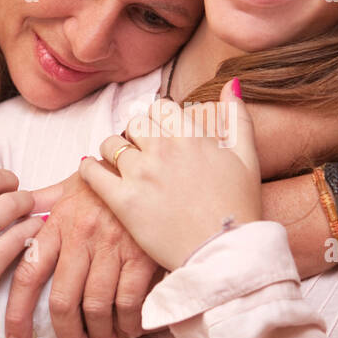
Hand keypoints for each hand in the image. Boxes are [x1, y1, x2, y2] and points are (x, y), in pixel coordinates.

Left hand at [3, 170, 163, 337]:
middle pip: (63, 301)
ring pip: (96, 307)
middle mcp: (81, 236)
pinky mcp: (142, 254)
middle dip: (68, 334)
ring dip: (100, 334)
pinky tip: (129, 328)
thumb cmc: (106, 180)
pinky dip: (128, 323)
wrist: (149, 164)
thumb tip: (14, 220)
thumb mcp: (69, 188)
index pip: (28, 274)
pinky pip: (129, 301)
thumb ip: (42, 207)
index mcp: (57, 223)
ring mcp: (112, 246)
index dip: (18, 314)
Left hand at [80, 81, 262, 271]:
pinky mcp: (123, 202)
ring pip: (111, 144)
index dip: (160, 120)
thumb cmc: (239, 207)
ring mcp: (141, 174)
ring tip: (118, 162)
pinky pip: (93, 174)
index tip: (161, 133)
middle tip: (140, 150)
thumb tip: (230, 86)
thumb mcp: (247, 157)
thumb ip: (237, 118)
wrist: (225, 252)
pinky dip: (89, 169)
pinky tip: (92, 170)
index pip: (161, 109)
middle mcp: (163, 149)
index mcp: (191, 135)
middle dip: (137, 133)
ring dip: (113, 150)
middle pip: (135, 122)